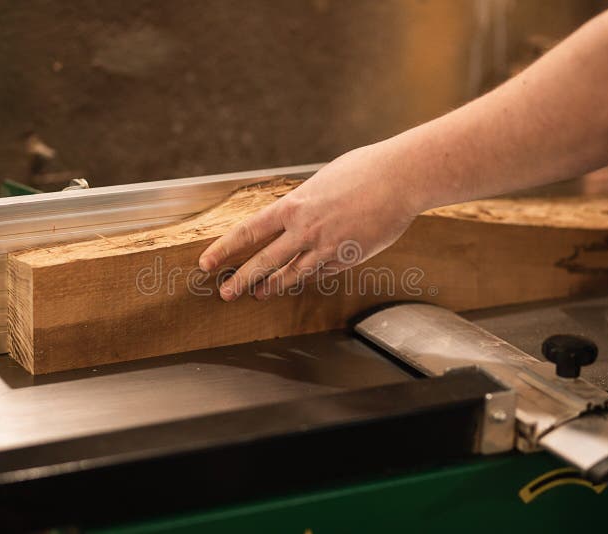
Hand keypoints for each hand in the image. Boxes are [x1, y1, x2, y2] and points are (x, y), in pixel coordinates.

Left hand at [198, 142, 419, 300]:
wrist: (400, 179)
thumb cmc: (365, 170)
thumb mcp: (323, 181)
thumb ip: (305, 202)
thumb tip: (294, 216)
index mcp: (294, 206)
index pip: (249, 232)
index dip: (225, 249)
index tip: (207, 262)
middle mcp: (304, 230)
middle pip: (264, 261)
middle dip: (241, 279)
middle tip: (225, 293)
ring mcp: (326, 248)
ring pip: (291, 274)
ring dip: (272, 286)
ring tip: (258, 294)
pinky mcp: (347, 258)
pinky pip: (320, 272)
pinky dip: (307, 277)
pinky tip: (298, 282)